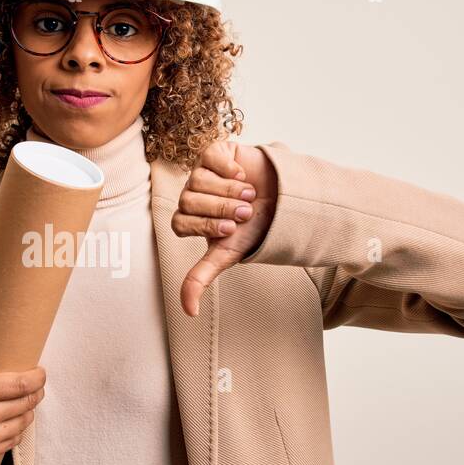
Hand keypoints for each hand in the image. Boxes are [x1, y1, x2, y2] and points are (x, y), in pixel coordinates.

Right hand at [0, 315, 46, 464]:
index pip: (21, 383)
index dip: (37, 377)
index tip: (40, 372)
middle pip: (27, 402)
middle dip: (36, 392)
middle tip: (36, 385)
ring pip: (24, 421)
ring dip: (28, 410)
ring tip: (26, 401)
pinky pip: (13, 440)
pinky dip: (18, 429)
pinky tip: (14, 421)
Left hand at [172, 141, 276, 316]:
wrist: (282, 201)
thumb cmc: (252, 229)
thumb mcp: (227, 255)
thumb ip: (201, 277)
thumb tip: (188, 311)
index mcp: (189, 219)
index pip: (180, 222)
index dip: (206, 225)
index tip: (231, 229)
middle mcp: (191, 195)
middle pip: (189, 200)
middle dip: (221, 208)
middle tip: (244, 212)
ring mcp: (201, 172)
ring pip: (198, 179)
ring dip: (228, 191)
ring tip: (249, 195)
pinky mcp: (215, 152)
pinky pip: (211, 157)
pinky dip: (229, 168)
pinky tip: (243, 175)